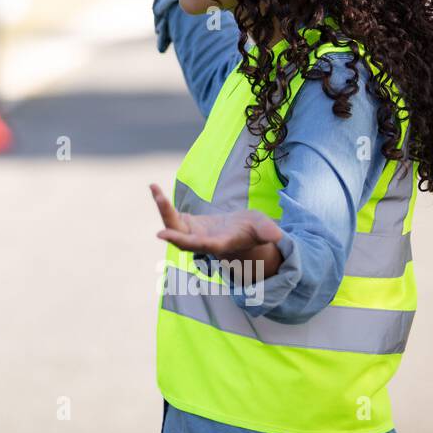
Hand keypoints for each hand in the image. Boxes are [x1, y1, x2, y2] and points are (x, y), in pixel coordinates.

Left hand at [149, 183, 283, 257]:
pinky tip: (154, 187)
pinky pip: (170, 214)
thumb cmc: (254, 231)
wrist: (243, 234)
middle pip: (179, 234)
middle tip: (159, 198)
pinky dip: (162, 202)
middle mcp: (201, 241)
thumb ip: (267, 231)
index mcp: (217, 245)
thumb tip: (278, 236)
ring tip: (154, 188)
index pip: (197, 244)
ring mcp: (191, 233)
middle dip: (168, 218)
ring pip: (172, 223)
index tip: (162, 234)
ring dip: (163, 207)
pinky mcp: (186, 224)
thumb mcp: (262, 228)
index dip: (180, 239)